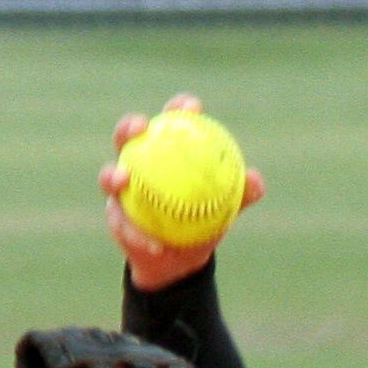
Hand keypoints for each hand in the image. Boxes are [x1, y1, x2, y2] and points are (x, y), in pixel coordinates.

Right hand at [99, 92, 264, 291]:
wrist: (180, 260)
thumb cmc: (202, 223)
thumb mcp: (224, 209)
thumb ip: (240, 193)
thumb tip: (256, 181)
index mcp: (165, 151)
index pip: (171, 122)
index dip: (179, 108)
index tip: (193, 108)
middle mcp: (139, 164)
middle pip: (127, 136)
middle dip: (129, 126)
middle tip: (141, 127)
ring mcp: (123, 190)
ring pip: (110, 175)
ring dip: (114, 175)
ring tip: (124, 180)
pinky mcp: (115, 217)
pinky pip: (123, 224)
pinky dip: (138, 234)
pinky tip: (154, 245)